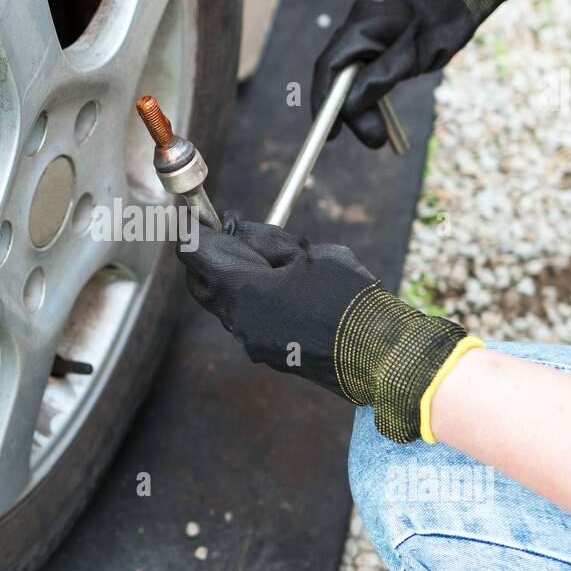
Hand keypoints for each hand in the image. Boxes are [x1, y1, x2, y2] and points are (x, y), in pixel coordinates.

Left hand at [179, 214, 471, 442]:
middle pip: (202, 282)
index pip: (195, 254)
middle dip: (208, 256)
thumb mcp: (307, 253)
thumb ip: (265, 240)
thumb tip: (236, 229)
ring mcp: (251, 341)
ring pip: (224, 303)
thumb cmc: (349, 297)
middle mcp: (238, 320)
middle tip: (232, 234)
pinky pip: (245, 320)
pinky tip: (282, 288)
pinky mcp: (267, 353)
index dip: (191, 229)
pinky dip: (252, 299)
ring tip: (270, 261)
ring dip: (234, 278)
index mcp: (243, 290)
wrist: (380, 354)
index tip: (194, 215)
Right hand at [312, 0, 532, 146]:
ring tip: (378, 130)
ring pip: (351, 71)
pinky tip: (379, 107)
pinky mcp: (377, 33)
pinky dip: (369, 88)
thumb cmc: (445, 20)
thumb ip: (378, 80)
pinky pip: (363, 64)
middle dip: (346, 108)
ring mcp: (365, 26)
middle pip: (337, 71)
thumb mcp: (414, 55)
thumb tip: (348, 110)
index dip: (324, 102)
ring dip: (360, 102)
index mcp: (362, 22)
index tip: (331, 132)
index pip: (329, 66)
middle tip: (371, 138)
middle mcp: (357, 22)